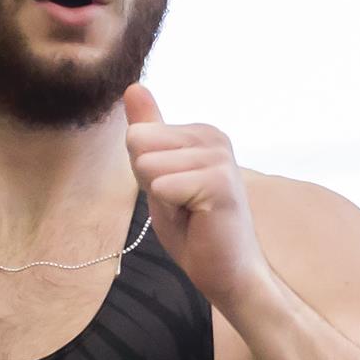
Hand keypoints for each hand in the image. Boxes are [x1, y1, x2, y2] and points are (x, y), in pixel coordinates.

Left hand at [123, 83, 273, 314]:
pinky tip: (198, 220)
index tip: (175, 196)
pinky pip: (162, 187)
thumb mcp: (160, 176)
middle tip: (181, 207)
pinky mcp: (219, 182)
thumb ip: (149, 133)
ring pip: (148, 166)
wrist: (226, 273)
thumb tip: (133, 86)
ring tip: (190, 214)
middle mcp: (213, 136)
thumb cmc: (194, 230)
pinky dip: (170, 211)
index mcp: (201, 132)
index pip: (137, 137)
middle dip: (150, 184)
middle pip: (138, 144)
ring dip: (162, 201)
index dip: (146, 175)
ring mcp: (219, 157)